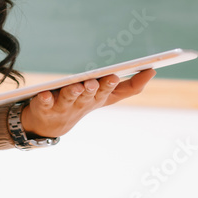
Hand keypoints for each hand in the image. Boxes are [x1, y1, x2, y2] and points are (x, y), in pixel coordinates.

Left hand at [20, 69, 156, 138]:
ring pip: (69, 98)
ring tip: (78, 86)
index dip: (120, 84)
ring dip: (74, 93)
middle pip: (91, 95)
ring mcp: (63, 107)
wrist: (50, 125)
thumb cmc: (81, 103)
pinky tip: (44, 94)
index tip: (135, 72)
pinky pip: (44, 103)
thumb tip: (152, 71)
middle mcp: (82, 104)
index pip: (112, 92)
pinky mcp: (44, 108)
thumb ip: (128, 87)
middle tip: (99, 81)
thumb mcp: (106, 96)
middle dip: (96, 89)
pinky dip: (44, 100)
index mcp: (98, 98)